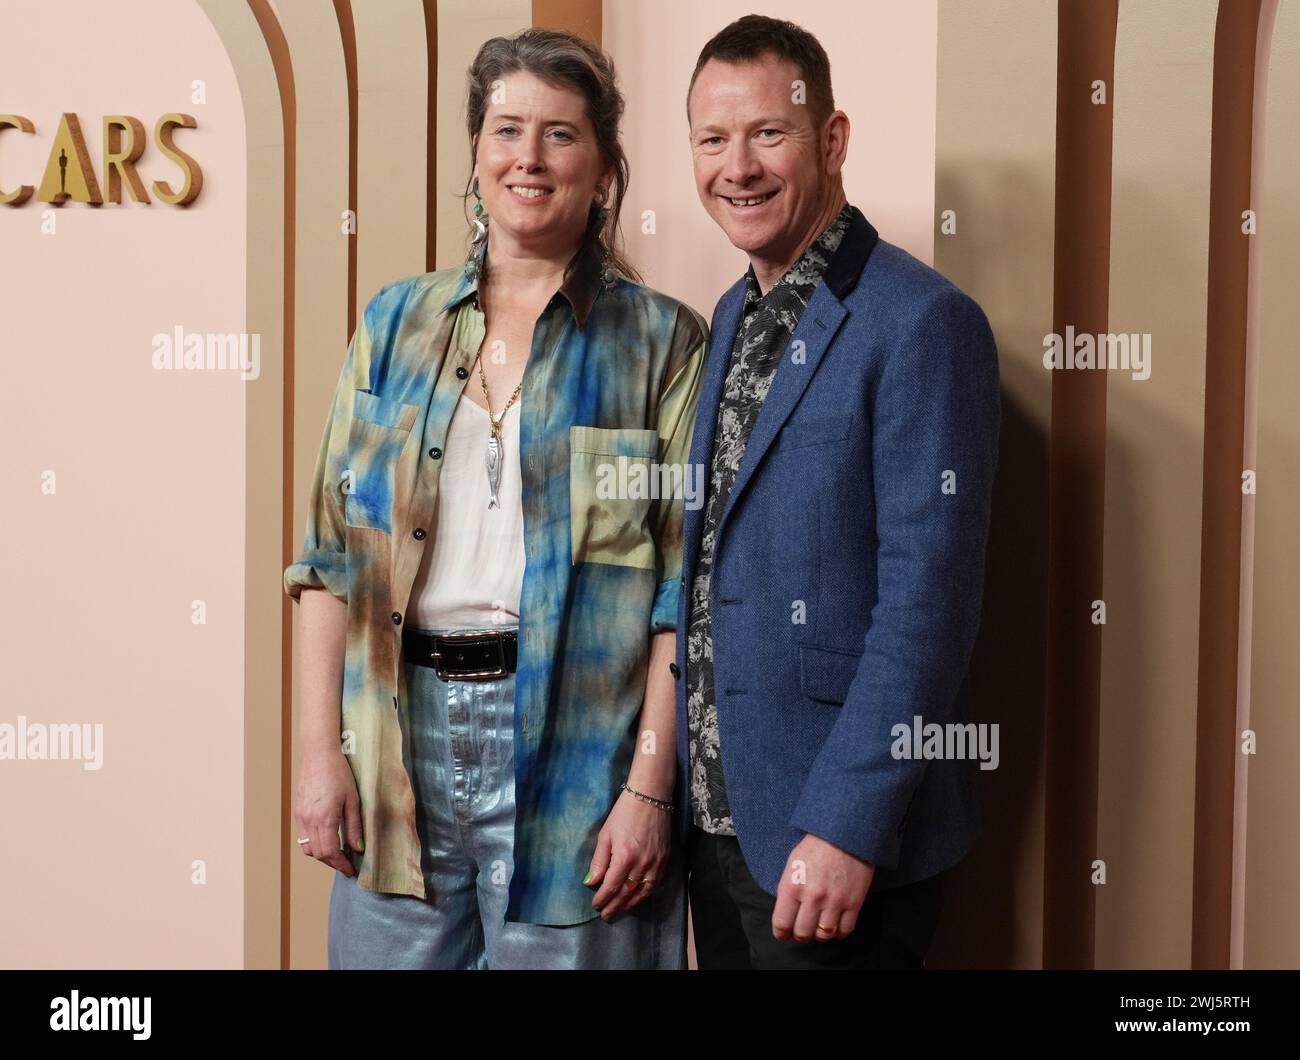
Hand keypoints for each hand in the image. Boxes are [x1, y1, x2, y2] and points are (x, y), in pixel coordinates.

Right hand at [294, 747, 362, 875]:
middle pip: (317, 854)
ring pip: (307, 847)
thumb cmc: (339, 773)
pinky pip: (303, 835)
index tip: (350, 870)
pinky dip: (314, 843)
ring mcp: (300, 816)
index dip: (341, 864)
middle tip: (346, 864)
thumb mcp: (353, 800)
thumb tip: (358, 848)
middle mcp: (308, 820)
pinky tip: (327, 838)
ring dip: (322, 854)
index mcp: (324, 818)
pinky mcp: (297, 810)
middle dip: (332, 862)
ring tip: (338, 853)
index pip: (330, 852)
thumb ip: (354, 826)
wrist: (318, 754)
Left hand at [583, 787, 670, 919]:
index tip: (595, 905)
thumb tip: (591, 881)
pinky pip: (656, 883)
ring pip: (642, 892)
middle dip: (615, 906)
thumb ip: (599, 860)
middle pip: (626, 893)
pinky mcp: (665, 859)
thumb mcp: (606, 834)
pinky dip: (646, 893)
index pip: (611, 886)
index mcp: (624, 857)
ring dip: (630, 904)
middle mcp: (642, 864)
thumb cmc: (624, 812)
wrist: (651, 796)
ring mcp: (656, 862)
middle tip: (606, 915)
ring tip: (621, 910)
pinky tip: (639, 897)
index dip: (602, 898)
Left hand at [772, 834, 874, 942]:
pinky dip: (838, 932)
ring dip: (819, 934)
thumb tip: (787, 915)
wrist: (845, 833)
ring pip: (823, 935)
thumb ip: (788, 891)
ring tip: (819, 925)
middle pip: (802, 933)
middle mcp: (812, 897)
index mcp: (792, 886)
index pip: (782, 923)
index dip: (781, 933)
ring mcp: (834, 901)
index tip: (783, 934)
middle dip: (800, 934)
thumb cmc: (816, 847)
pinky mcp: (854, 903)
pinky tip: (835, 924)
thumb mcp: (792, 865)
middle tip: (802, 929)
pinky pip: (844, 931)